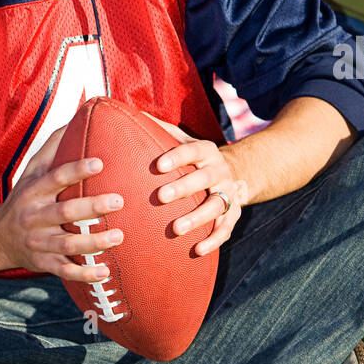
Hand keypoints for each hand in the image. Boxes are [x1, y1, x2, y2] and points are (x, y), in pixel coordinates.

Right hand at [0, 125, 123, 282]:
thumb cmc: (24, 197)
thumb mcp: (31, 170)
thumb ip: (54, 146)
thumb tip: (79, 115)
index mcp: (33, 191)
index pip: (55, 178)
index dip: (76, 170)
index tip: (100, 163)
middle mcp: (34, 217)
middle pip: (64, 212)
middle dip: (91, 207)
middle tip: (119, 201)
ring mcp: (37, 243)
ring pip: (67, 245)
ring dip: (94, 243)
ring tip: (119, 236)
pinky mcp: (42, 264)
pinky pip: (65, 271)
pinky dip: (85, 273)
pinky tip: (106, 271)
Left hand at [146, 115, 247, 255]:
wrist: (232, 172)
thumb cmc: (194, 158)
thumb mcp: (183, 140)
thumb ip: (160, 130)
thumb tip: (129, 113)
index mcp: (206, 151)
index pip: (193, 150)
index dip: (177, 157)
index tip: (158, 166)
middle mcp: (220, 171)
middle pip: (205, 178)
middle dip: (184, 187)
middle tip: (160, 197)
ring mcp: (230, 193)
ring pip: (217, 205)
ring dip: (197, 218)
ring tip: (176, 229)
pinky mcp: (234, 213)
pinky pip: (226, 228)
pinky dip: (213, 240)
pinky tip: (197, 250)